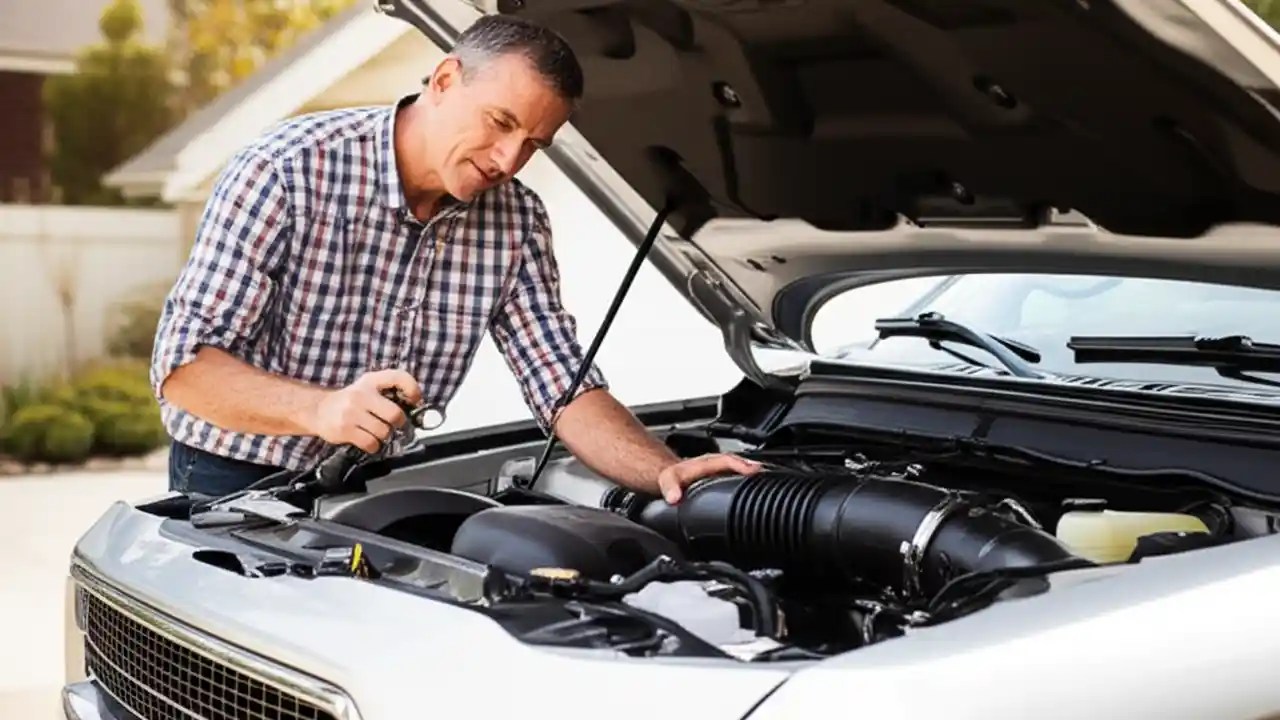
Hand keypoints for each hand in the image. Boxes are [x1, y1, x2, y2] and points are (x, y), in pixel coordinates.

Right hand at [307, 369, 422, 452]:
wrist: (318, 410)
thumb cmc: (350, 400)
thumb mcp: (367, 387)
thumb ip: (388, 391)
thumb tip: (415, 405)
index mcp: (370, 381)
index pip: (399, 377)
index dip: (413, 389)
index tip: (415, 401)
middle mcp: (361, 394)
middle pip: (395, 414)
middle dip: (398, 423)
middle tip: (392, 424)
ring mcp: (352, 412)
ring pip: (383, 431)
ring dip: (384, 436)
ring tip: (375, 432)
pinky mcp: (345, 429)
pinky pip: (371, 443)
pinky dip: (374, 446)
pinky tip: (369, 442)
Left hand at [656, 453, 762, 503]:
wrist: (670, 476)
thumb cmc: (672, 478)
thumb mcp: (667, 481)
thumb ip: (670, 488)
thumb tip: (674, 498)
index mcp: (706, 463)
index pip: (727, 460)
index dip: (741, 465)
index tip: (754, 471)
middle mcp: (716, 464)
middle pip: (739, 463)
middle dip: (754, 469)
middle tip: (770, 477)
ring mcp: (721, 469)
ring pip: (741, 467)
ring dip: (754, 473)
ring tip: (771, 481)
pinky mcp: (723, 475)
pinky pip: (739, 473)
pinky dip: (749, 478)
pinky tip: (758, 485)